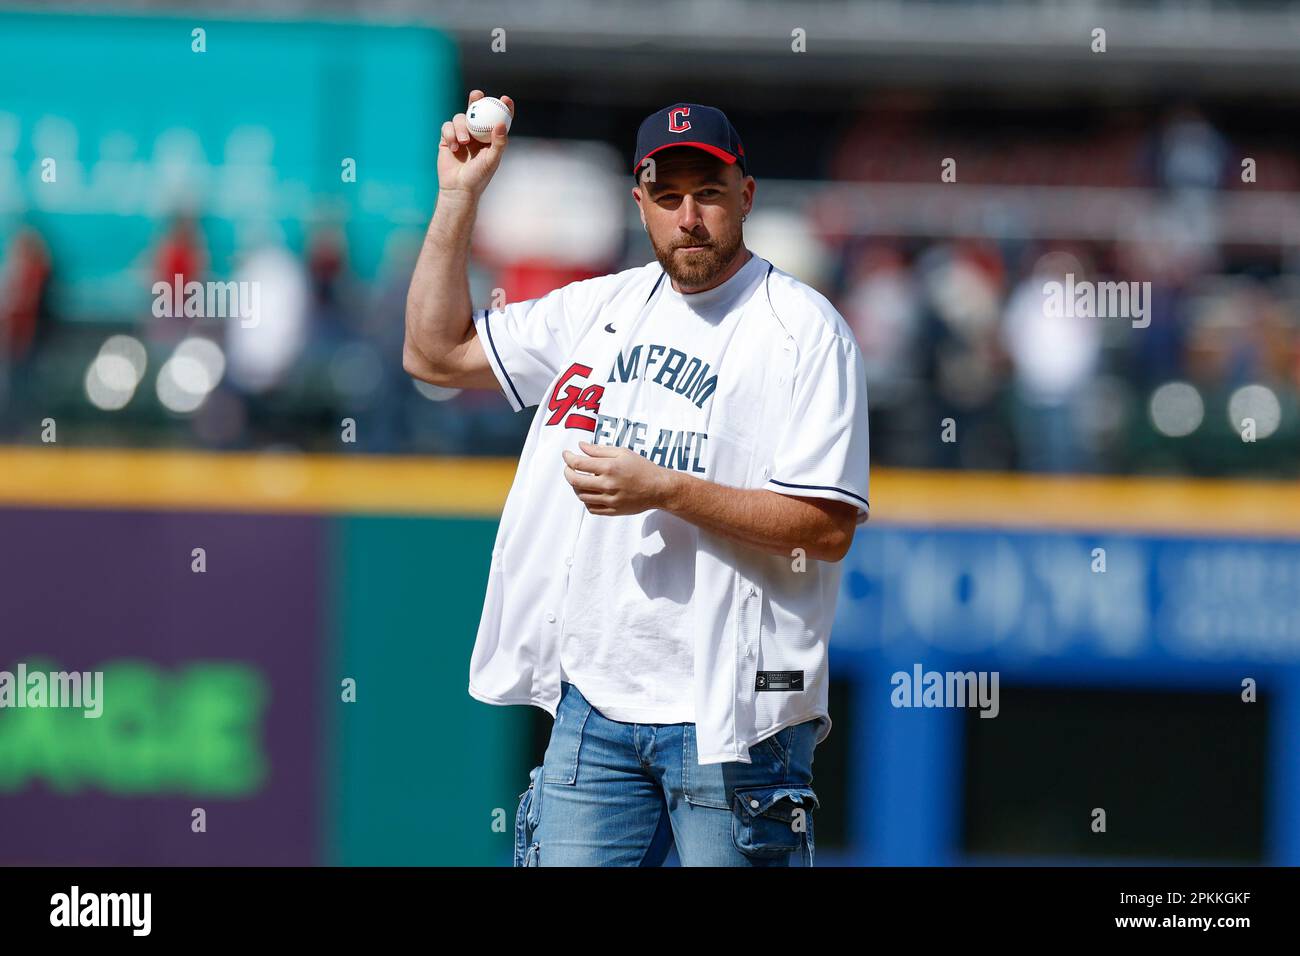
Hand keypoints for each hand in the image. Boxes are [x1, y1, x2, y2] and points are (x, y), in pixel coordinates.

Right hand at [437, 90, 513, 197]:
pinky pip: (447, 127)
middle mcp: (476, 134)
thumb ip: (498, 143)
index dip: (503, 107)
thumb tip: (501, 124)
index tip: (505, 99)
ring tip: (464, 142)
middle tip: (476, 95)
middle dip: (476, 100)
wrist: (458, 189)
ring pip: (460, 118)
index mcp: (490, 138)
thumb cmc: (478, 177)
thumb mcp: (492, 160)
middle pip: (477, 111)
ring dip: (461, 127)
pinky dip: (450, 134)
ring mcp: (461, 135)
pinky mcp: (447, 139)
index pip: (498, 118)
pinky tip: (454, 147)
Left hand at [562, 441, 676, 515]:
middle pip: (574, 481)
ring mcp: (610, 500)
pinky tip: (590, 492)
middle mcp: (607, 484)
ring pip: (581, 496)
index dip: (568, 458)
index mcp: (609, 467)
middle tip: (568, 467)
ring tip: (580, 479)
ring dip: (576, 486)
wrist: (658, 488)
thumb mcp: (623, 452)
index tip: (566, 454)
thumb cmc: (642, 467)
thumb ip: (600, 450)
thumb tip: (581, 446)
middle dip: (567, 472)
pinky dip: (586, 500)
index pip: (578, 463)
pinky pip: (591, 508)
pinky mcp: (613, 511)